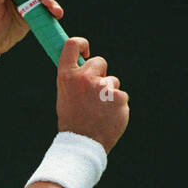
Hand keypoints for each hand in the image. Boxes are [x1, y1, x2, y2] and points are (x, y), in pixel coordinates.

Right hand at [56, 37, 128, 153]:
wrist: (83, 144)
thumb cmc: (73, 120)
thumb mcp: (65, 95)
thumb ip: (75, 79)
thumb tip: (82, 63)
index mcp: (67, 76)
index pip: (72, 45)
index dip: (81, 44)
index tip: (86, 52)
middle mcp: (85, 78)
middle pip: (99, 62)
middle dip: (100, 74)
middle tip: (94, 94)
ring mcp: (103, 87)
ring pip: (112, 81)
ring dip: (109, 92)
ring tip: (99, 110)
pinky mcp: (119, 97)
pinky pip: (121, 95)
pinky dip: (117, 105)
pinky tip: (108, 116)